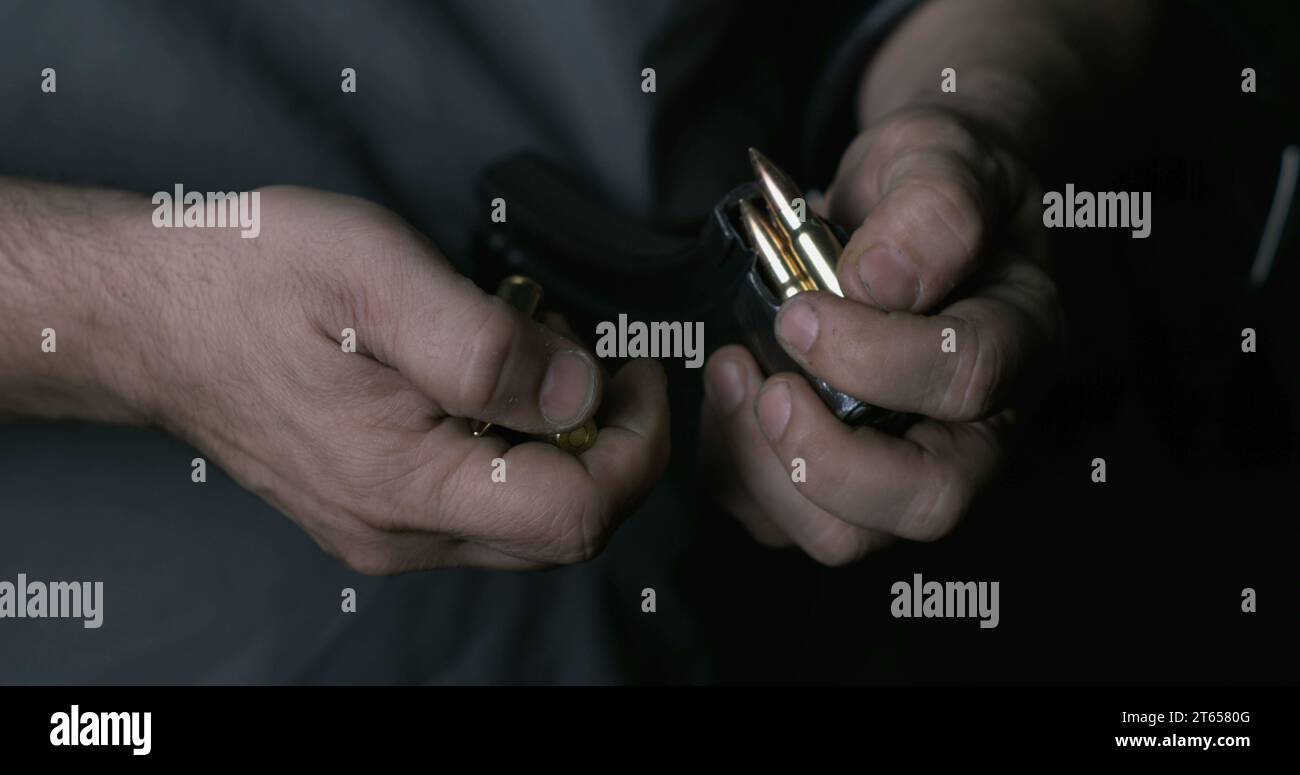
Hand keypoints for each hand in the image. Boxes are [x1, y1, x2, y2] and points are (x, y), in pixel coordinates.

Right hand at [115, 186, 669, 572]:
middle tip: (600, 359)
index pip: (580, 514)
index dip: (637, 446)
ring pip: (527, 526)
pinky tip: (493, 387)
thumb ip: (490, 347)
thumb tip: (581, 393)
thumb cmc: (251, 279)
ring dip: (565, 449)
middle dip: (611, 449)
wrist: (148, 312)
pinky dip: (517, 453)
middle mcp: (400, 534)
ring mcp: (384, 533)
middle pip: (564, 532)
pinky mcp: (373, 516)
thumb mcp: (377, 278)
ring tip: (543, 360)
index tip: (636, 370)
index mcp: (408, 485)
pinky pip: (482, 509)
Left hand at [701, 108, 1061, 564]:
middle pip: (926, 503)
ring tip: (733, 372)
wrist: (899, 202)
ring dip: (766, 469)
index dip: (875, 355)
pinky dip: (732, 469)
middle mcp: (976, 425)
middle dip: (828, 457)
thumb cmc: (927, 182)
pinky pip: (779, 519)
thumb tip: (880, 280)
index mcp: (1018, 341)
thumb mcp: (941, 157)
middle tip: (771, 387)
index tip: (801, 311)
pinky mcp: (839, 480)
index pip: (968, 381)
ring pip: (845, 535)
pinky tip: (728, 392)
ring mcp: (907, 464)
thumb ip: (931, 209)